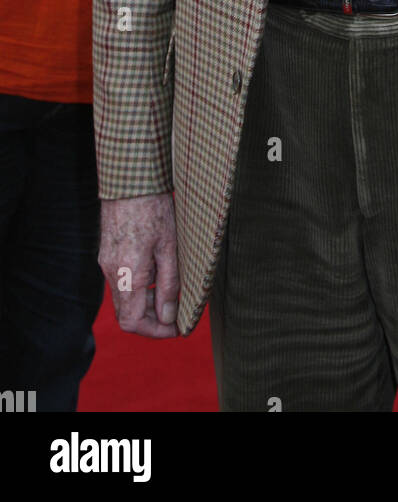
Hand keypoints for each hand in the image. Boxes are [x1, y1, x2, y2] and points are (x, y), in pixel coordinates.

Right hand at [99, 193, 179, 337]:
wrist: (129, 180)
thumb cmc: (154, 209)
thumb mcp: (170, 247)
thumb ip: (169, 284)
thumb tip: (169, 317)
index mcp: (128, 275)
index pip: (132, 323)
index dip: (155, 331)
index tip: (176, 327)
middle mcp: (111, 273)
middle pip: (127, 314)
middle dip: (152, 319)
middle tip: (177, 309)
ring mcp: (106, 263)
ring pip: (124, 298)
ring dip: (146, 302)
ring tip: (170, 289)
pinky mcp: (107, 253)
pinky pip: (120, 282)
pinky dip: (138, 287)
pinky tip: (156, 271)